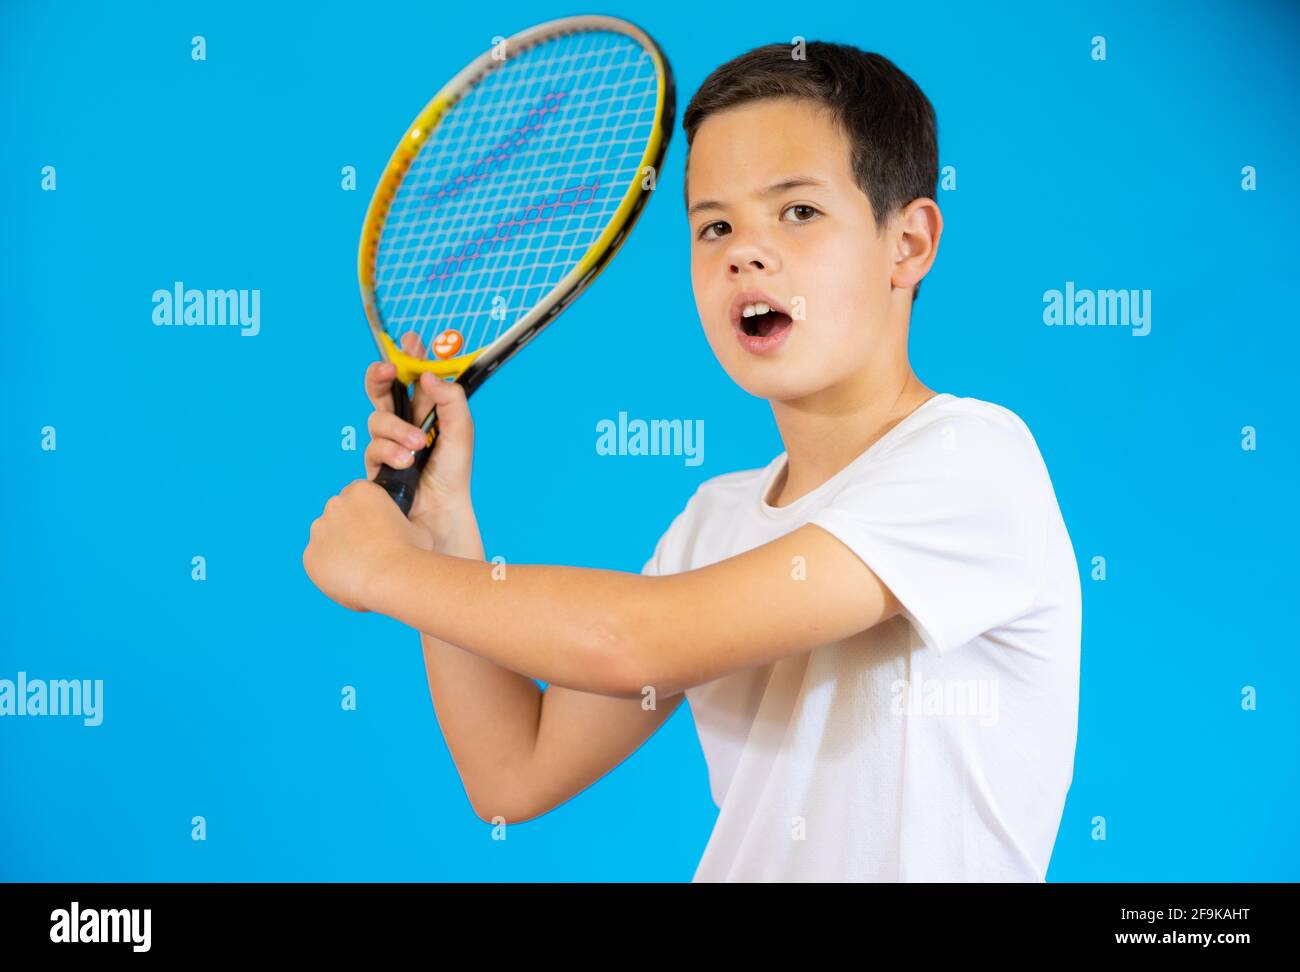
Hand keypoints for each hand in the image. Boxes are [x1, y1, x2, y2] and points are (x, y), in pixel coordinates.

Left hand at [303, 479, 431, 611]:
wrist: (392, 577)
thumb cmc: (410, 552)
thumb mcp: (415, 527)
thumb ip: (399, 523)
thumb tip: (400, 531)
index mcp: (361, 490)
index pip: (358, 497)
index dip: (369, 515)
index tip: (379, 531)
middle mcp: (335, 505)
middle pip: (339, 516)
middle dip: (351, 531)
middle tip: (372, 552)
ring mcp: (319, 531)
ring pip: (327, 540)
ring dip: (339, 550)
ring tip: (363, 569)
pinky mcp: (310, 556)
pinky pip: (319, 562)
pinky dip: (331, 571)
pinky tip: (352, 580)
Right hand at [364, 331, 476, 549]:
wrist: (441, 512)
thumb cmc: (453, 473)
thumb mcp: (461, 432)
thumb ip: (450, 401)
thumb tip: (429, 377)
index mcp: (425, 410)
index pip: (412, 376)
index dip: (408, 356)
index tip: (410, 339)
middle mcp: (403, 422)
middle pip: (381, 389)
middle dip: (380, 375)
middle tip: (389, 370)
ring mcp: (387, 442)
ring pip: (377, 418)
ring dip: (397, 428)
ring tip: (418, 445)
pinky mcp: (375, 464)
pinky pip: (372, 447)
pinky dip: (390, 451)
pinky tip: (405, 461)